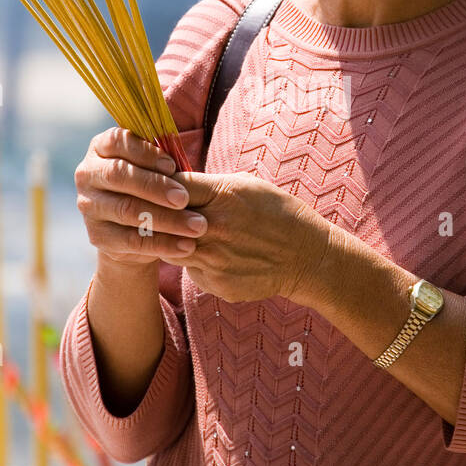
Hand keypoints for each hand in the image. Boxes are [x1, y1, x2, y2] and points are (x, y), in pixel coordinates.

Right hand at [73, 127, 207, 266]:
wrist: (134, 229)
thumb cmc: (150, 186)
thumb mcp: (155, 168)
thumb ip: (163, 161)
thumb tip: (181, 164)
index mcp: (101, 148)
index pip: (117, 141)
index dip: (145, 152)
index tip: (172, 165)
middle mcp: (88, 174)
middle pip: (118, 175)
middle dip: (155, 186)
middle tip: (185, 198)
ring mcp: (89, 205)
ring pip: (126, 209)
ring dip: (166, 219)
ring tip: (196, 225)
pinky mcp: (97, 235)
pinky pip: (131, 240)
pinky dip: (162, 243)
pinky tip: (186, 245)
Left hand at [165, 168, 331, 303]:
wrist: (307, 257)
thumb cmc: (278, 214)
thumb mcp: (248, 185)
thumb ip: (210, 186)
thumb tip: (174, 183)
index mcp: (223, 195)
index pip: (171, 186)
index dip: (161, 188)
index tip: (160, 190)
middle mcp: (214, 226)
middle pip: (162, 220)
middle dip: (158, 217)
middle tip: (159, 215)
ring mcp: (213, 258)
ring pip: (169, 248)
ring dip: (173, 242)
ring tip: (190, 237)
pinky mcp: (216, 283)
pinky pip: (190, 271)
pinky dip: (195, 263)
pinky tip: (217, 258)